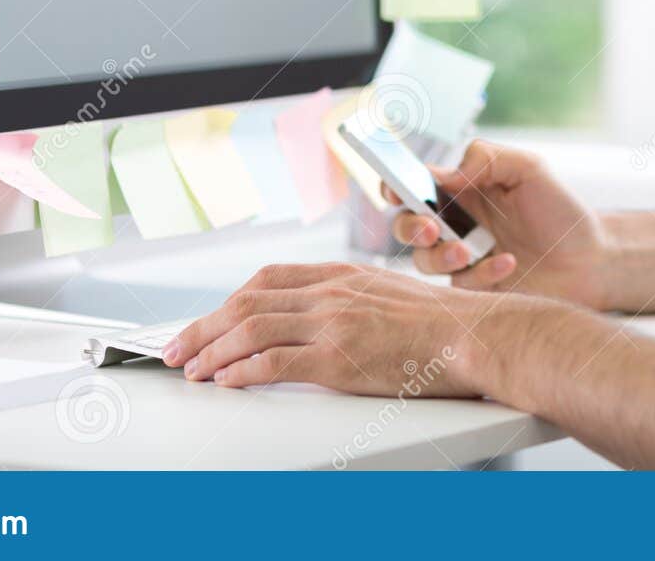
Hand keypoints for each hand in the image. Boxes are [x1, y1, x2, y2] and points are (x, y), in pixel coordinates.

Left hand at [161, 261, 506, 394]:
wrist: (476, 335)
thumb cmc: (443, 324)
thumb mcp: (389, 295)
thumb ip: (350, 301)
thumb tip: (318, 323)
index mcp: (342, 274)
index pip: (267, 278)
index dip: (228, 300)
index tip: (208, 319)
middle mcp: (332, 291)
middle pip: (247, 301)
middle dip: (204, 326)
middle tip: (178, 347)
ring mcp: (334, 322)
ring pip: (251, 328)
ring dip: (212, 351)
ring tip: (192, 369)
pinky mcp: (339, 358)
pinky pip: (275, 362)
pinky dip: (242, 371)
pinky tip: (227, 381)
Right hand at [387, 140, 611, 307]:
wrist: (592, 260)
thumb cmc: (561, 211)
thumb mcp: (529, 169)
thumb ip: (486, 159)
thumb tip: (445, 174)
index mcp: (463, 189)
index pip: (417, 183)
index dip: (396, 185)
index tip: (394, 191)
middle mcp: (457, 223)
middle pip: (408, 225)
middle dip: (409, 227)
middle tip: (430, 229)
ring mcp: (463, 258)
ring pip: (423, 260)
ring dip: (439, 256)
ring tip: (468, 252)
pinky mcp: (474, 290)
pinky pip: (459, 285)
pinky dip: (480, 274)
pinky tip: (508, 263)